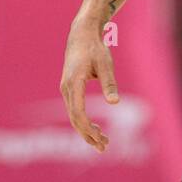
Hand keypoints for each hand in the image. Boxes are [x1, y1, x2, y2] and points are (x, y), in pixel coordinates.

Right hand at [60, 15, 118, 151]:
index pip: (78, 113)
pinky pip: (74, 110)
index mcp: (74, 82)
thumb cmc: (95, 48)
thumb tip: (115, 103)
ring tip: (102, 142)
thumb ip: (109, 83)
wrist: (81, 35)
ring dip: (86, 131)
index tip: (100, 139)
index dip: (87, 129)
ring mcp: (66, 89)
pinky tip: (95, 129)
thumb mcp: (106, 64)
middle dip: (88, 135)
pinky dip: (83, 122)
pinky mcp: (69, 89)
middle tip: (104, 147)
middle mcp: (66, 88)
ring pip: (73, 116)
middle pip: (74, 119)